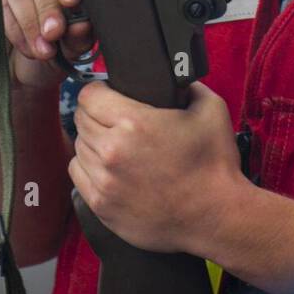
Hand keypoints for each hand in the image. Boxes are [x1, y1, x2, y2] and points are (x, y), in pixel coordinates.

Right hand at [0, 0, 93, 90]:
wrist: (28, 66)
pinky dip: (14, 30)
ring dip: (29, 21)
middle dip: (47, 5)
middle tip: (54, 32)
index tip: (71, 2)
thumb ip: (80, 33)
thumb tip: (80, 25)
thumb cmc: (59, 44)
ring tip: (42, 48)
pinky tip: (27, 47)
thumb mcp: (76, 42)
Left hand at [68, 80, 242, 254]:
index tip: (111, 94)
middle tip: (118, 119)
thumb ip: (189, 86)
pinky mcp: (101, 206)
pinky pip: (78, 176)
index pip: (89, 96)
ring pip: (78, 147)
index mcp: (135, 123)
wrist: (215, 215)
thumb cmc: (215, 164)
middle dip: (98, 115)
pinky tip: (112, 169)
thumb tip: (174, 77)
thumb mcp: (212, 110)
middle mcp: (112, 151)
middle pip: (81, 120)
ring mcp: (103, 182)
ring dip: (93, 142)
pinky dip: (90, 168)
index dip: (100, 91)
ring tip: (117, 145)